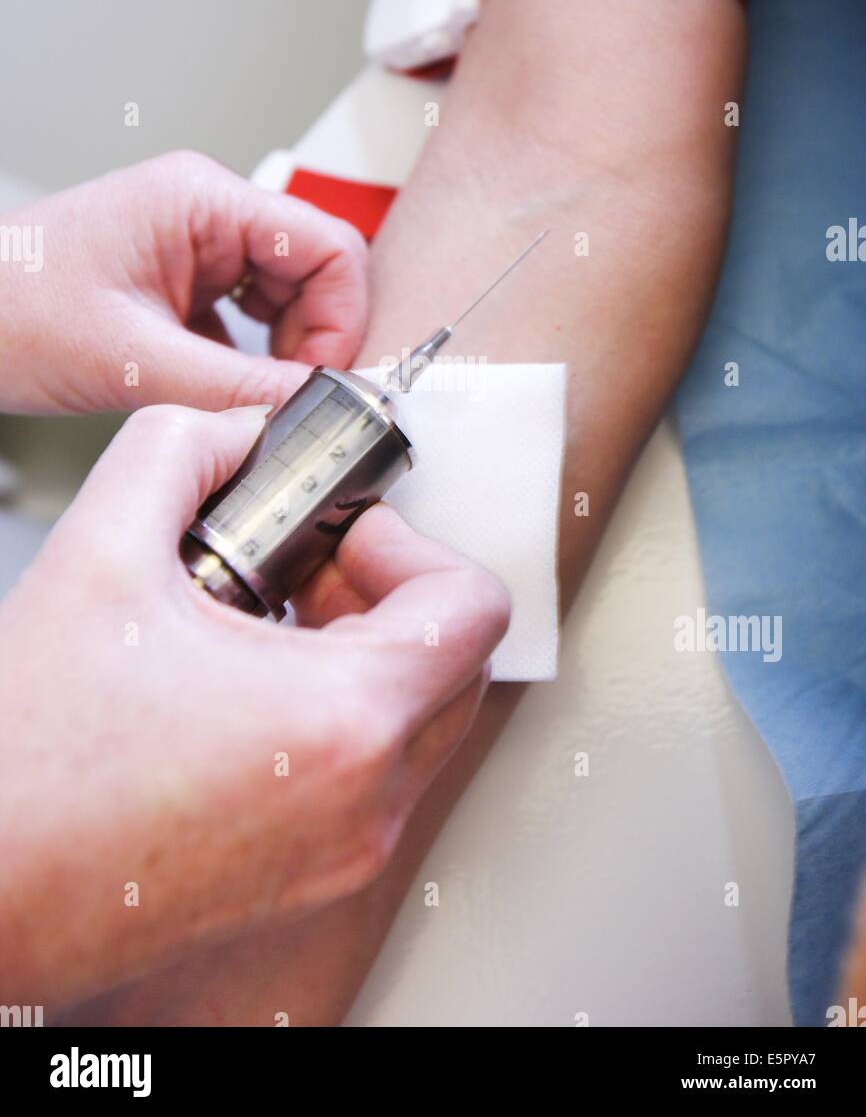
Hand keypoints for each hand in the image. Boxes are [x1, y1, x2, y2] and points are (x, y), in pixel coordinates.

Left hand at [0, 150, 366, 414]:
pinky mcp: (179, 280)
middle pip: (315, 273)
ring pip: (285, 298)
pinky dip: (247, 358)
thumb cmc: (10, 311)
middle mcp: (205, 213)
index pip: (327, 246)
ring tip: (251, 394)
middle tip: (293, 397)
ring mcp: (192, 245)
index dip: (341, 319)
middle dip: (314, 340)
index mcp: (202, 200)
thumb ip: (238, 388)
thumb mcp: (136, 362)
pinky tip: (219, 385)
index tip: (325, 379)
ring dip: (282, 352)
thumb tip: (314, 408)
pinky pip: (245, 317)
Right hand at [0, 402, 509, 1010]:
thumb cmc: (29, 762)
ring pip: (423, 725)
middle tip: (305, 572)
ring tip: (267, 628)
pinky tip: (245, 694)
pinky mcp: (311, 880)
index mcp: (343, 718)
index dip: (412, 545)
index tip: (341, 536)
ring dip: (370, 657)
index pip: (474, 608)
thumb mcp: (96, 556)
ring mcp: (346, 851)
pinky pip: (376, 779)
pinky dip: (342, 720)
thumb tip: (236, 429)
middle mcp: (367, 800)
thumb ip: (179, 449)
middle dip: (391, 597)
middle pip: (459, 664)